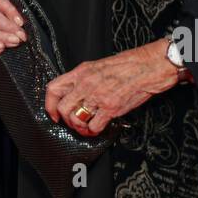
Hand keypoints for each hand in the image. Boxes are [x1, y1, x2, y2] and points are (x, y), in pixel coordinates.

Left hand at [44, 38, 183, 135]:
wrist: (149, 66)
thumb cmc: (128, 65)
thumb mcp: (98, 66)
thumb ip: (84, 79)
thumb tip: (74, 93)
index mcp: (81, 72)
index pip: (53, 88)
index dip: (49, 105)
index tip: (53, 114)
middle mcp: (86, 83)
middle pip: (62, 108)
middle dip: (66, 120)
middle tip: (74, 123)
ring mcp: (98, 96)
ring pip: (75, 119)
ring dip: (80, 128)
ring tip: (87, 127)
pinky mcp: (111, 107)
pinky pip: (94, 126)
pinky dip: (94, 131)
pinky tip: (99, 128)